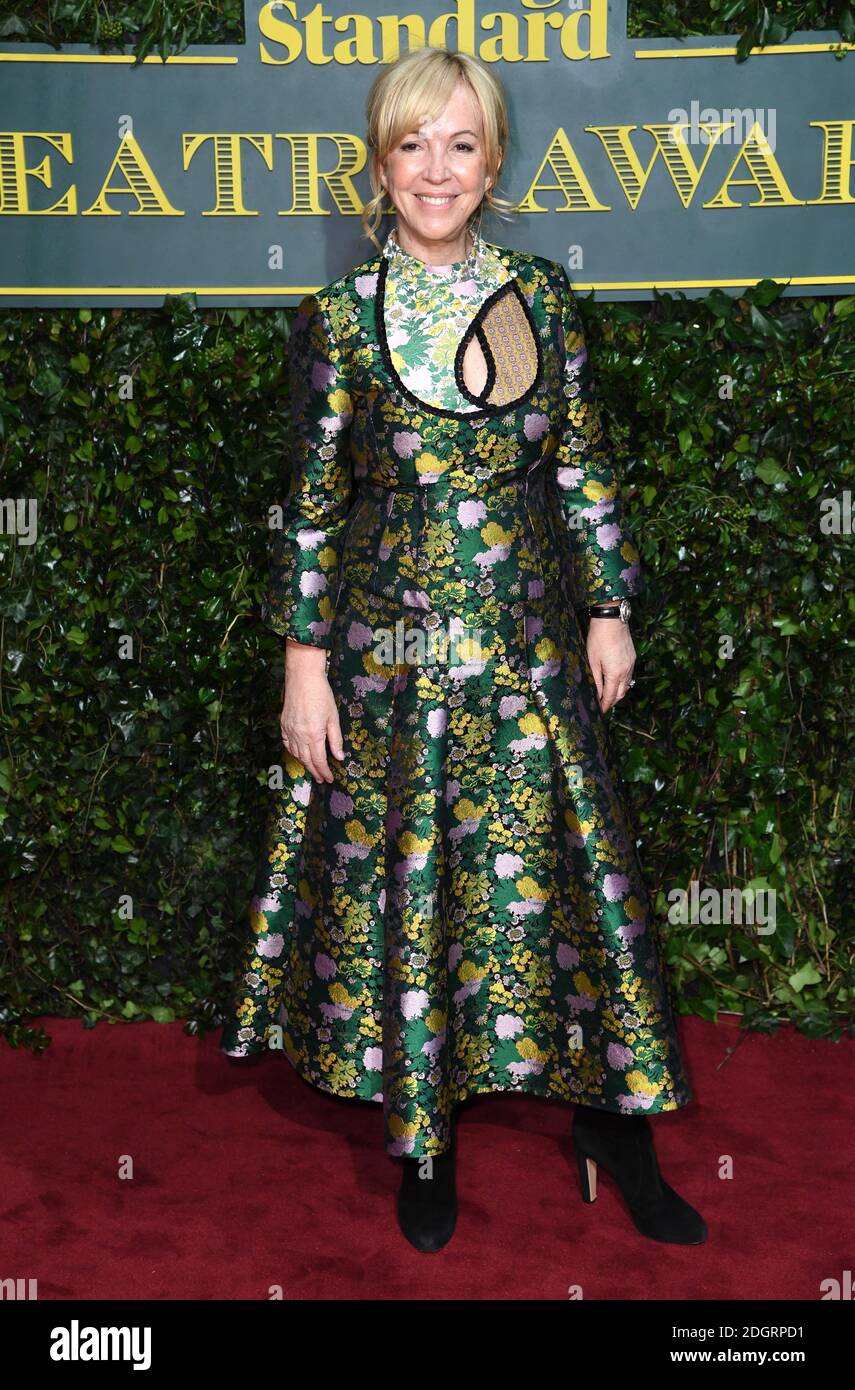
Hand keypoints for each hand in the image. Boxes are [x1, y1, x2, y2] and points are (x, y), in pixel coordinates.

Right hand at [280, 642, 344, 782]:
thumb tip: (339, 756)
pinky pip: (287, 744)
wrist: (302, 678)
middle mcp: (299, 736)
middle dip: (314, 772)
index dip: (324, 772)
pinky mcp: (283, 724)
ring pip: (296, 754)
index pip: (319, 760)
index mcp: (314, 735)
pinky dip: (293, 752)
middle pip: (307, 760)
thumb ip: (335, 739)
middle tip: (320, 779)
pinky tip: (298, 754)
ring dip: (304, 764)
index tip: (329, 779)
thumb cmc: (321, 695)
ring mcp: (289, 730)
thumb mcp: (333, 717)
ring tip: (312, 770)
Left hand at [586, 618, 635, 713]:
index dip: (605, 705)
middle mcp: (626, 671)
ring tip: (608, 696)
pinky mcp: (632, 658)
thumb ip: (596, 679)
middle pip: (621, 694)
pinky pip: (629, 676)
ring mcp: (631, 664)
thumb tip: (596, 694)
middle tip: (603, 706)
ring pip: (626, 685)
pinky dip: (622, 683)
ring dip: (618, 693)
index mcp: (615, 673)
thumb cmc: (599, 639)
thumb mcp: (593, 661)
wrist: (611, 620)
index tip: (599, 711)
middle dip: (612, 702)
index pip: (610, 696)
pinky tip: (615, 682)